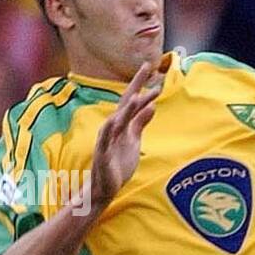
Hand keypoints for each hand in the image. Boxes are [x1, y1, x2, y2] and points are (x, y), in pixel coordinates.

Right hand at [87, 57, 164, 216]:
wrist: (105, 187)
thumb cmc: (118, 163)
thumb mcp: (134, 140)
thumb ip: (140, 123)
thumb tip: (151, 106)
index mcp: (122, 124)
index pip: (131, 100)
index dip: (140, 84)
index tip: (150, 67)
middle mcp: (113, 127)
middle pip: (125, 103)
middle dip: (135, 86)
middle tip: (147, 67)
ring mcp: (107, 140)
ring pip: (116, 120)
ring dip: (126, 108)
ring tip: (136, 96)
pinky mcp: (103, 154)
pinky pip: (106, 141)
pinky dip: (110, 130)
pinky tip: (114, 121)